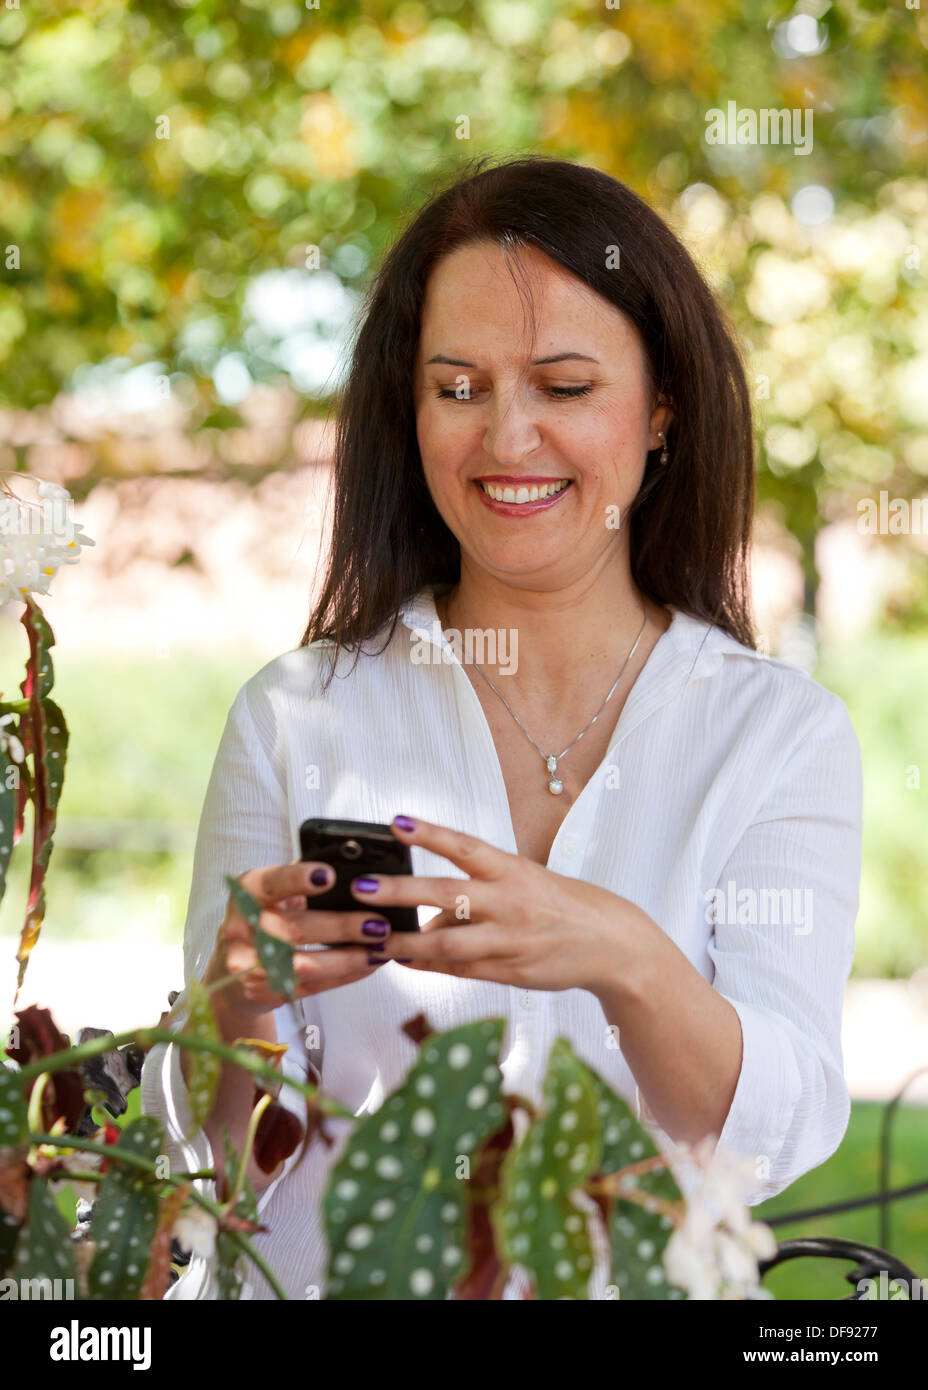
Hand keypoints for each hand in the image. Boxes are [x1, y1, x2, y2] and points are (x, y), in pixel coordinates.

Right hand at [204, 859, 394, 1015]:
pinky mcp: (266, 993)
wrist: (231, 971)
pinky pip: (313, 986)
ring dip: (349, 958)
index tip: (329, 875)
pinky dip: (346, 975)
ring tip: (382, 948)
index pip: (271, 883)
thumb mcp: (273, 891)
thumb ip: (303, 877)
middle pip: (295, 929)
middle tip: (379, 924)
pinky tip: (370, 964)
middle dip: (342, 926)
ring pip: (306, 964)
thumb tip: (353, 864)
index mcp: (247, 892)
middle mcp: (242, 928)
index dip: (298, 879)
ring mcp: (250, 966)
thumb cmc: (264, 916)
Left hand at [349, 815, 652, 994]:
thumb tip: (425, 917)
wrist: (613, 944)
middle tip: (360, 889)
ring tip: (371, 938)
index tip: (396, 821)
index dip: (430, 833)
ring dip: (405, 941)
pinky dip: (429, 966)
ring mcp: (511, 940)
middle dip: (400, 891)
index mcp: (514, 870)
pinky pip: (461, 971)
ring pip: (449, 943)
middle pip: (447, 894)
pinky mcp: (512, 973)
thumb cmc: (561, 905)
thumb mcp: (524, 884)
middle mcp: (511, 902)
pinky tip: (403, 960)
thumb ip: (476, 895)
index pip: (466, 847)